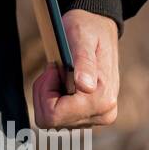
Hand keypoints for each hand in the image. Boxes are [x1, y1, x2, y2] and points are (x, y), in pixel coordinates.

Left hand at [31, 9, 119, 128]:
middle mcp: (103, 114)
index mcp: (102, 99)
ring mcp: (97, 117)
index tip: (54, 68)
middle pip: (51, 120)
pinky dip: (52, 97)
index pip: (54, 115)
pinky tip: (63, 80)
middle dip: (44, 93)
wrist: (98, 29)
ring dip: (48, 94)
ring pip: (52, 120)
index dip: (46, 91)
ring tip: (60, 72)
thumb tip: (86, 87)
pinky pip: (57, 116)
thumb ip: (83, 62)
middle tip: (54, 68)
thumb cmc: (87, 30)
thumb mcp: (81, 38)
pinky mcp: (89, 116)